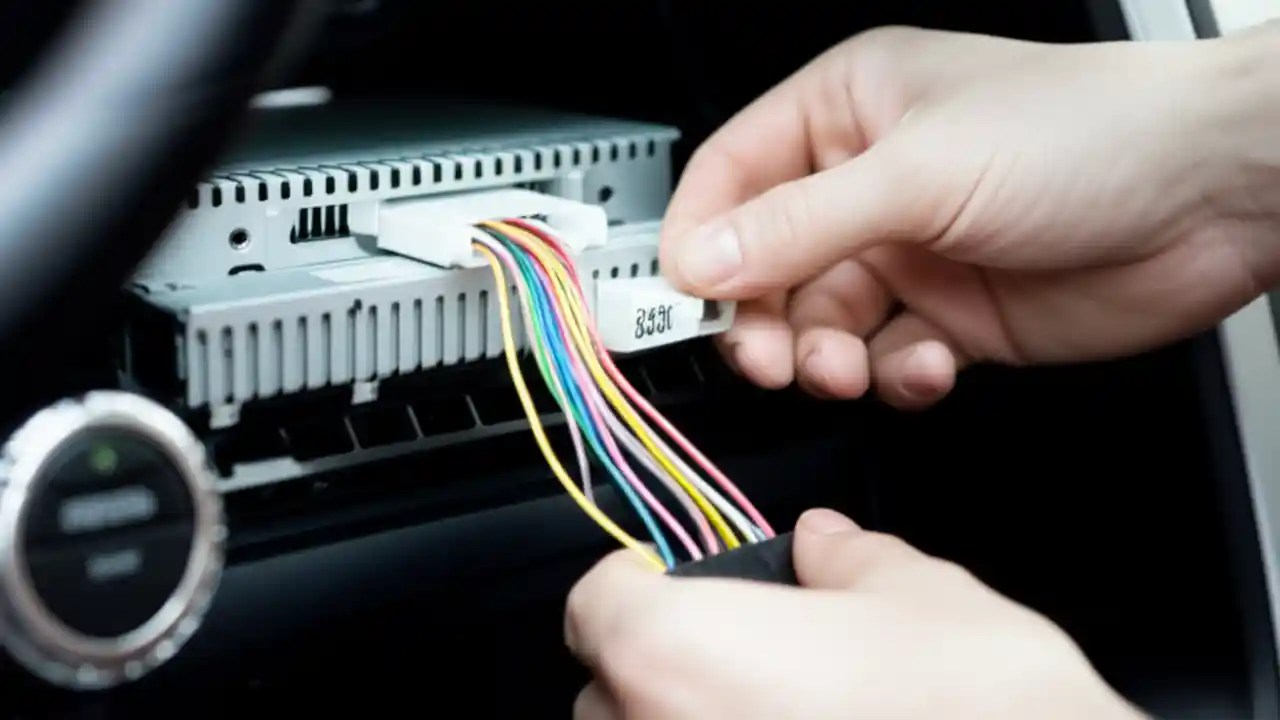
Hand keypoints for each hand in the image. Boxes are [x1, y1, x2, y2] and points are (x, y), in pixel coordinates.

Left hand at [565, 509, 1146, 718]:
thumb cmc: (975, 710)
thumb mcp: (919, 595)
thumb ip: (847, 558)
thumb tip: (825, 542)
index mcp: (677, 650)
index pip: (598, 602)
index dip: (639, 583)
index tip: (675, 583)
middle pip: (609, 685)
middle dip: (664, 663)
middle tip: (743, 656)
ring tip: (776, 712)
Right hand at [659, 23, 1279, 408]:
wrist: (1215, 195)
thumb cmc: (1086, 133)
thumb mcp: (917, 172)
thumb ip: (798, 226)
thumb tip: (700, 263)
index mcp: (844, 112)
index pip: (730, 179)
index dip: (698, 242)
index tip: (683, 298)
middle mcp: (868, 184)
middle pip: (765, 266)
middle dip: (762, 318)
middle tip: (769, 355)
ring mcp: (911, 255)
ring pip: (820, 325)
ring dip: (825, 358)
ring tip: (849, 365)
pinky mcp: (952, 318)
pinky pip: (884, 361)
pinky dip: (893, 376)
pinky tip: (925, 365)